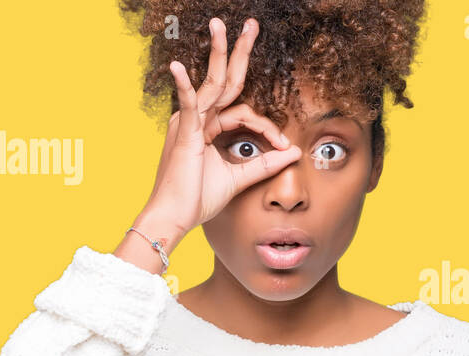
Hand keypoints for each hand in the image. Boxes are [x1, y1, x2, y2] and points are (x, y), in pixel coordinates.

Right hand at [133, 16, 301, 248]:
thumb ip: (265, 164)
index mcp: (208, 127)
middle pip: (224, 79)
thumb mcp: (239, 179)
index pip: (244, 113)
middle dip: (237, 52)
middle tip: (251, 25)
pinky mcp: (184, 134)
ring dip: (218, 53)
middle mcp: (198, 119)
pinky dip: (184, 86)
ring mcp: (189, 123)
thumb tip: (293, 153)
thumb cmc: (199, 199)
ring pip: (211, 83)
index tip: (284, 145)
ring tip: (222, 25)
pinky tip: (178, 67)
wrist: (176, 217)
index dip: (268, 127)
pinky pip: (187, 104)